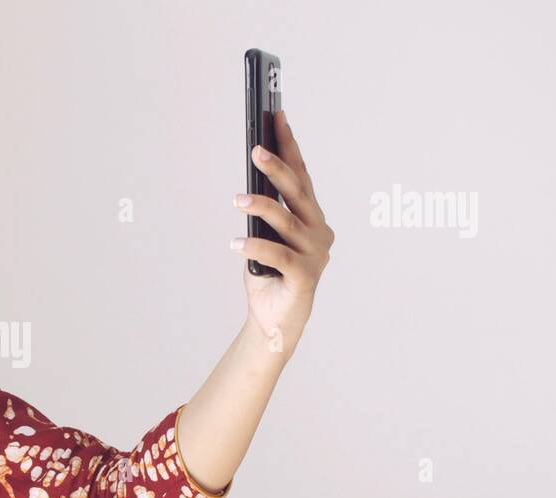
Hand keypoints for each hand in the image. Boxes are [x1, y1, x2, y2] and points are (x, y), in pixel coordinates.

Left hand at [232, 110, 333, 354]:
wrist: (274, 323)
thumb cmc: (269, 276)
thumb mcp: (264, 238)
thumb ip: (264, 214)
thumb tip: (248, 186)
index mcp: (312, 218)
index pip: (301, 176)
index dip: (289, 145)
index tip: (277, 116)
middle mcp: (319, 232)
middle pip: (298, 192)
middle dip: (278, 167)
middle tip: (256, 149)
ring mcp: (316, 254)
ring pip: (287, 222)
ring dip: (261, 206)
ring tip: (237, 198)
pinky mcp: (306, 276)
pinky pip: (279, 255)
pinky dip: (256, 247)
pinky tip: (236, 243)